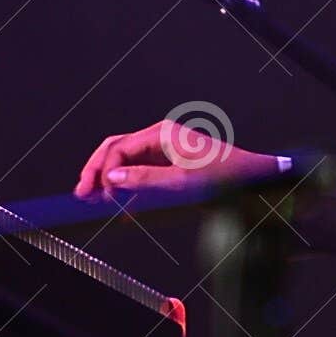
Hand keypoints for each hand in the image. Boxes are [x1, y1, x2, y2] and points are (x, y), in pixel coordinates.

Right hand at [74, 118, 278, 198]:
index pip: (119, 148)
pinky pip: (140, 171)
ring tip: (94, 199)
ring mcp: (164, 149)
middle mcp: (159, 137)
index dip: (105, 172)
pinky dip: (127, 185)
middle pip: (116, 149)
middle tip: (82, 193)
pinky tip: (119, 202)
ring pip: (126, 160)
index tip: (101, 196)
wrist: (253, 179)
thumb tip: (112, 179)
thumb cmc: (225, 177)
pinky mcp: (170, 163)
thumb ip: (145, 181)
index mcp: (161, 133)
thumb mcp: (182, 183)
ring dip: (110, 178)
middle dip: (97, 170)